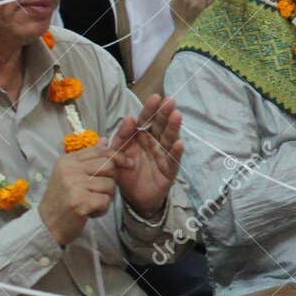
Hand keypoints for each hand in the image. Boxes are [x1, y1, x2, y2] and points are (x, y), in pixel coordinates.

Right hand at [38, 143, 119, 246]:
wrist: (47, 224)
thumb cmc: (62, 199)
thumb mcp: (71, 174)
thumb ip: (88, 158)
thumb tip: (105, 140)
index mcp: (68, 161)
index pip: (101, 151)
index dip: (118, 157)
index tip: (128, 164)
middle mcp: (69, 170)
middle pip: (109, 165)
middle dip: (111, 180)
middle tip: (100, 191)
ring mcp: (74, 185)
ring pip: (110, 184)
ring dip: (106, 197)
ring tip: (91, 203)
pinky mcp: (80, 202)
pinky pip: (106, 201)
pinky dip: (102, 209)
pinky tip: (89, 212)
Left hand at [109, 95, 183, 218]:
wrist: (134, 198)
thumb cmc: (126, 172)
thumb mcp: (116, 153)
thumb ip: (121, 137)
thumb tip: (129, 117)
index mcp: (141, 137)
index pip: (146, 120)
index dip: (150, 109)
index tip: (155, 97)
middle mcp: (155, 143)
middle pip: (161, 126)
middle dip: (165, 113)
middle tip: (170, 101)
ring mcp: (163, 156)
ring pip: (169, 140)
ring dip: (174, 128)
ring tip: (177, 116)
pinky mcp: (169, 171)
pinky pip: (173, 161)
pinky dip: (176, 152)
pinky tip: (179, 144)